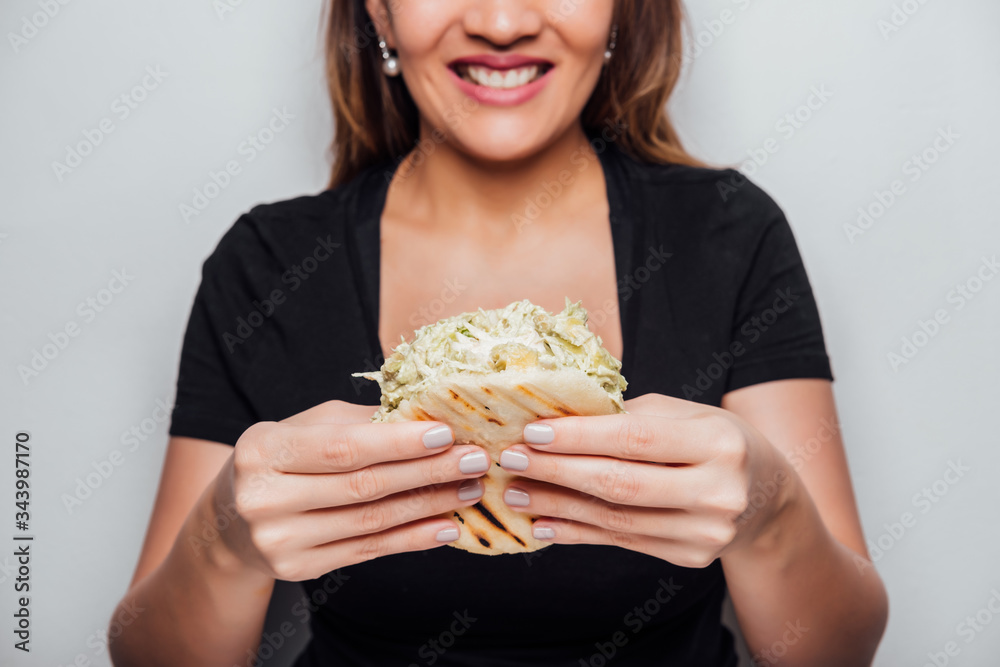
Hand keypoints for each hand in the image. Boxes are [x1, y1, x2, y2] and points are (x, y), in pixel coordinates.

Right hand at [209, 400, 490, 580]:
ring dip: (430, 506)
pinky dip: (413, 539)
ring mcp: (280, 540)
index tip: (446, 433)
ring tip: (468, 490)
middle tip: (474, 460)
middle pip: (364, 486)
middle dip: (428, 472)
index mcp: (264, 449)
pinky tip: (446, 526)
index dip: (399, 442)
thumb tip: (427, 412)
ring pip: (372, 522)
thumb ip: (360, 421)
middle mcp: (265, 499)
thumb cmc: (281, 459)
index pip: (343, 448)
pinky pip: (369, 551)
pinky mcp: (299, 569)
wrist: (231, 520)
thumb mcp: (307, 427)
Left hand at [497, 393, 794, 567]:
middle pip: (621, 482)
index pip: (636, 438)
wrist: (764, 495)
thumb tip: (555, 417)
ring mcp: (706, 532)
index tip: (532, 431)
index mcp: (718, 443)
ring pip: (615, 519)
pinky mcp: (690, 557)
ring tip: (516, 493)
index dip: (580, 436)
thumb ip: (627, 414)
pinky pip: (621, 543)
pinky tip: (544, 523)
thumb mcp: (684, 414)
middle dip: (557, 471)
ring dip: (557, 506)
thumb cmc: (713, 441)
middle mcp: (718, 492)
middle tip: (511, 460)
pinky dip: (577, 533)